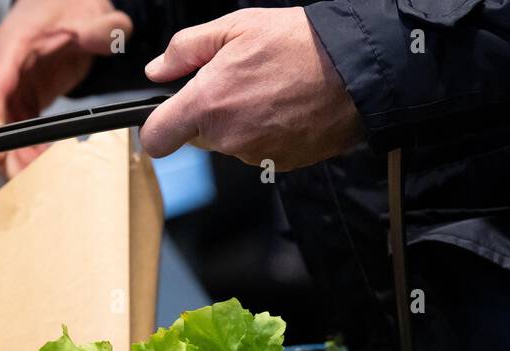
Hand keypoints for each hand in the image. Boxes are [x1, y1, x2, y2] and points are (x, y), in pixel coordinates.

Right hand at [0, 0, 132, 175]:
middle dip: (5, 146)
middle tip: (23, 176)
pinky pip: (20, 127)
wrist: (63, 5)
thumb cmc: (67, 6)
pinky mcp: (24, 97)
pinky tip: (44, 167)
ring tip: (36, 179)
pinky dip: (29, 148)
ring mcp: (13, 84)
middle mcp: (5, 67)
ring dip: (17, 153)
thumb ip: (101, 27)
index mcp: (13, 44)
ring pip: (5, 125)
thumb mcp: (89, 13)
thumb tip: (112, 34)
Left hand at [141, 8, 362, 171]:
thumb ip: (185, 50)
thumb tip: (158, 70)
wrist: (353, 71)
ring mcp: (255, 155)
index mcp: (208, 104)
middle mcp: (228, 138)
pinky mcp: (280, 164)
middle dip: (208, 114)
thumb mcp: (234, 27)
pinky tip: (285, 107)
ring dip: (240, 122)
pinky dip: (266, 133)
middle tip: (237, 81)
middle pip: (197, 138)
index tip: (165, 115)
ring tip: (268, 90)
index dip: (156, 126)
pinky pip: (258, 151)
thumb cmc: (298, 45)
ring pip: (230, 143)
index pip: (157, 138)